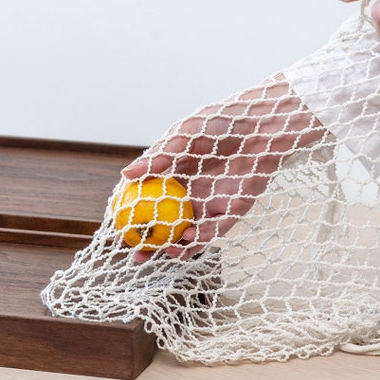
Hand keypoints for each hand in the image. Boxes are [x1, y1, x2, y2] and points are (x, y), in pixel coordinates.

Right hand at [121, 75, 325, 261]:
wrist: (260, 125)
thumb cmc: (220, 123)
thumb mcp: (183, 137)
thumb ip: (158, 158)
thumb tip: (126, 174)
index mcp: (174, 177)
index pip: (149, 204)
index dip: (135, 221)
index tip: (119, 234)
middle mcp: (190, 193)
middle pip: (168, 226)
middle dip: (154, 245)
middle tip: (139, 256)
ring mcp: (211, 202)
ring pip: (192, 232)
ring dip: (180, 246)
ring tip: (167, 253)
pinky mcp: (233, 208)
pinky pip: (217, 227)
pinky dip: (203, 236)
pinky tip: (189, 238)